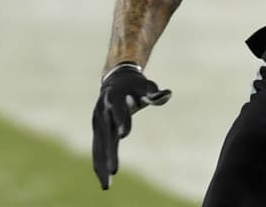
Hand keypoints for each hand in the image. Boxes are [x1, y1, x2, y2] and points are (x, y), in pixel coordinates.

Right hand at [91, 62, 171, 189]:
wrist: (115, 80)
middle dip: (110, 154)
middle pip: (106, 134)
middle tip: (114, 171)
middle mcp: (103, 111)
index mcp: (115, 98)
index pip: (118, 110)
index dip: (122, 121)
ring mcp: (98, 121)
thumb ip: (154, 93)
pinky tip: (103, 178)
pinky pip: (97, 148)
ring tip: (106, 185)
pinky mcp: (97, 129)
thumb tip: (168, 94)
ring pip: (99, 146)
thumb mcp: (146, 86)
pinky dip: (99, 162)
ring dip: (101, 165)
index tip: (124, 135)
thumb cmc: (135, 85)